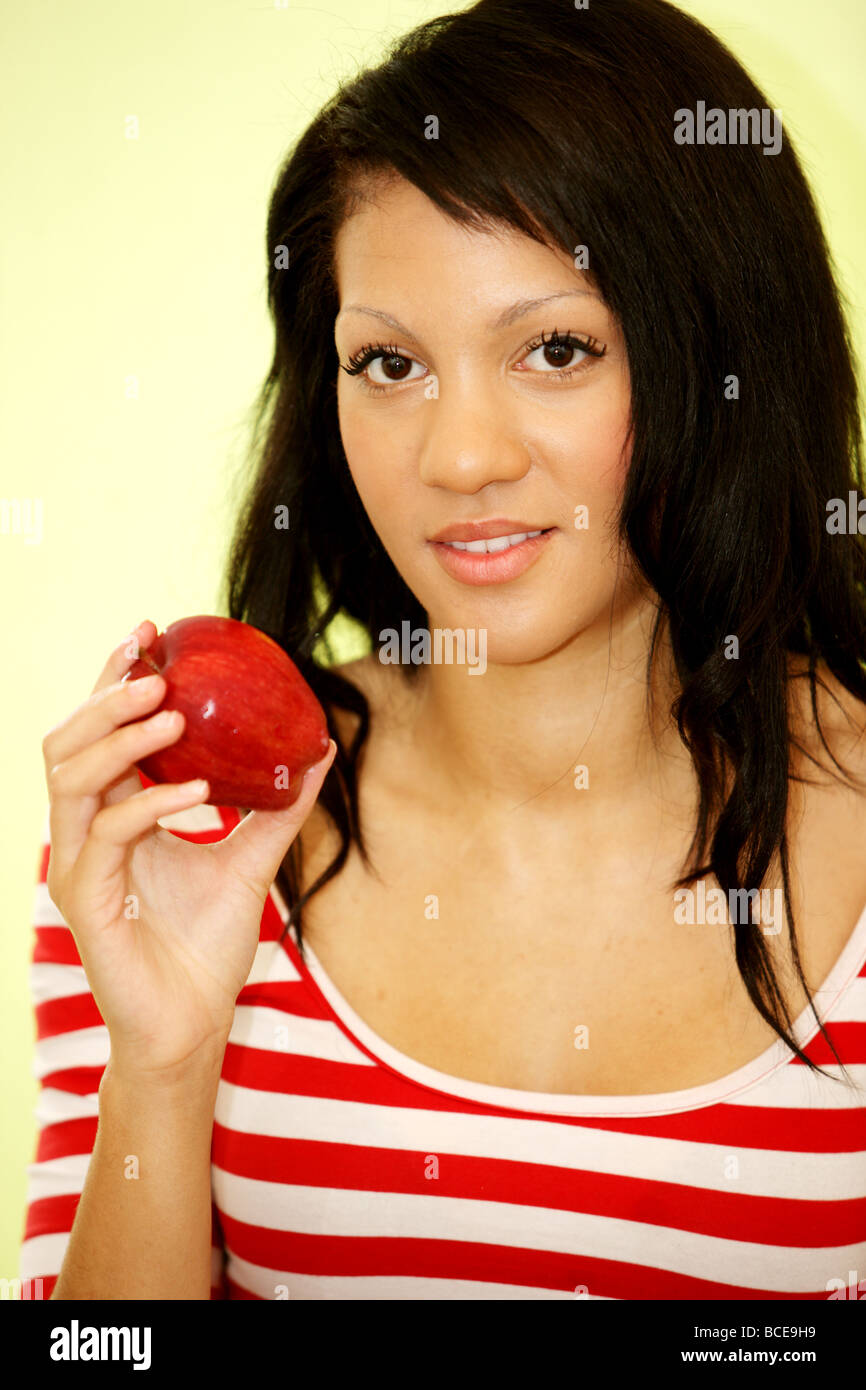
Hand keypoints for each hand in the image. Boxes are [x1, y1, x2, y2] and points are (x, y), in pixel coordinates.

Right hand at [42, 619, 335, 1077]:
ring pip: (72, 778)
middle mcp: (85, 832)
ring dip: (122, 739)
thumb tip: (318, 750)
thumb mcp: (250, 862)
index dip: (116, 680)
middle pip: (68, 741)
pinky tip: (198, 794)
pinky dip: (150, 804)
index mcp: (114, 814)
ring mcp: (76, 864)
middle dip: (107, 695)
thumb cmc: (205, 948)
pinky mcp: (83, 899)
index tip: (153, 634)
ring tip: (173, 715)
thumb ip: (276, 809)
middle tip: (155, 665)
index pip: (100, 732)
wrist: (190, 1025)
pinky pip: (106, 833)